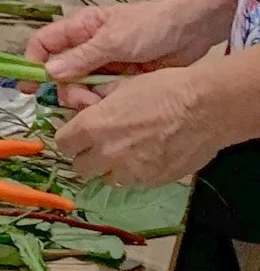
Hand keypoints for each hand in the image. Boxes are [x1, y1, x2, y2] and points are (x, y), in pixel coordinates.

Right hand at [25, 0, 226, 109]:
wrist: (193, 29)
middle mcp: (87, 48)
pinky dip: (104, 102)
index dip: (31, 63)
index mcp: (80, 29)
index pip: (43, 44)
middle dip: (67, 89)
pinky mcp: (121, 80)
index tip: (30, 86)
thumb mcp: (114, 40)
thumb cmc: (151, 24)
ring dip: (87, 98)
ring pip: (81, 88)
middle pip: (60, 74)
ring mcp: (104, 65)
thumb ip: (81, 57)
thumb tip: (48, 72)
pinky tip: (117, 103)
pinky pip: (102, 95)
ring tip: (104, 101)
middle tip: (84, 100)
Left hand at [54, 65, 218, 185]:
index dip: (70, 139)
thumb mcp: (124, 86)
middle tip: (100, 146)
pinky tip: (148, 158)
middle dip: (87, 157)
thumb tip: (90, 105)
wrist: (206, 108)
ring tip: (127, 153)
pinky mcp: (151, 182)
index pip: (63, 143)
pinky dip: (134, 174)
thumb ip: (101, 102)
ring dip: (110, 168)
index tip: (78, 135)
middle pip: (80, 167)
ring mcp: (129, 172)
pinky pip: (133, 183)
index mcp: (93, 126)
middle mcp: (106, 153)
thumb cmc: (166, 89)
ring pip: (106, 178)